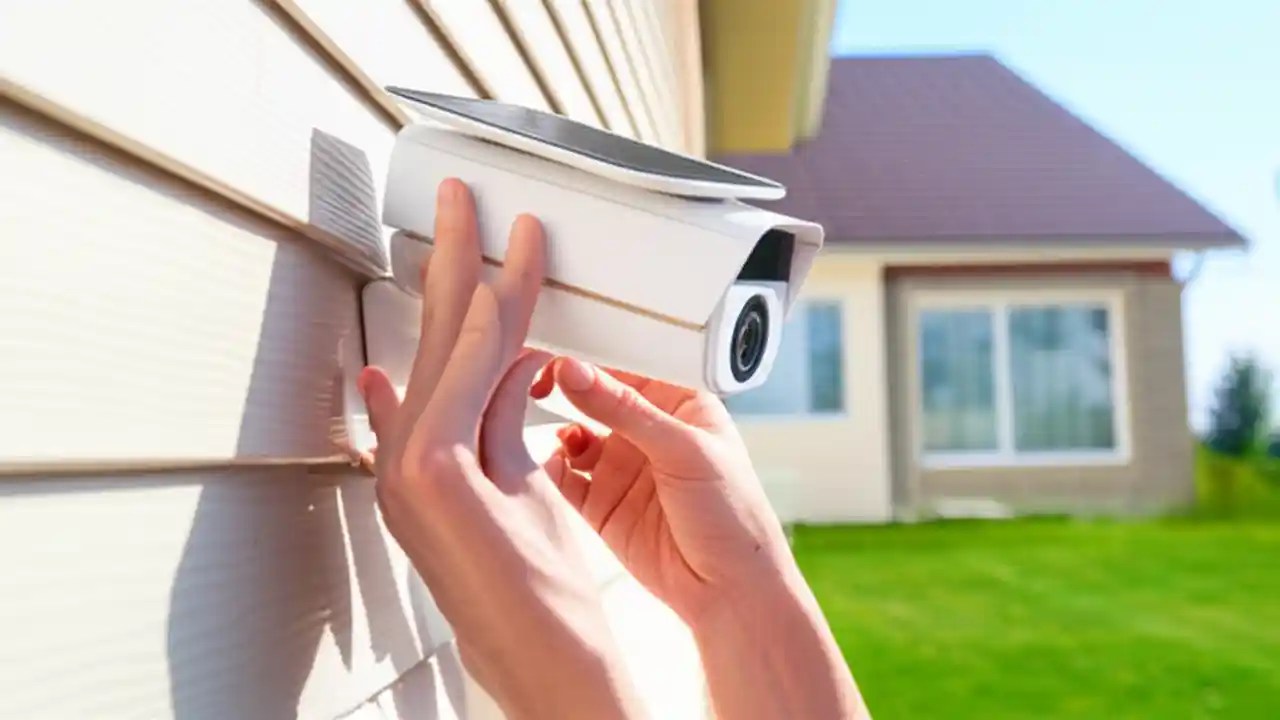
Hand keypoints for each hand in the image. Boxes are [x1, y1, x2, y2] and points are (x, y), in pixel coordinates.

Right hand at [358, 179, 640, 718]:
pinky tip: (506, 282)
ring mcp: (412, 467)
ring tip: (483, 212)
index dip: (457, 293)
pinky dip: (490, 325)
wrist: (544, 660)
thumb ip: (496, 428)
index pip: (443, 358)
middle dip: (451, 259)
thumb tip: (493, 370)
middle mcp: (409, 458)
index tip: (466, 247)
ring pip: (448, 345)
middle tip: (462, 200)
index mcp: (425, 462)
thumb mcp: (514, 492)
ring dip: (471, 270)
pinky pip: (469, 380)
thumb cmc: (537, 591)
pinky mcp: (432, 476)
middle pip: (436, 336)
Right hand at [538, 361, 869, 717]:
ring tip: (534, 418)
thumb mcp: (684, 450)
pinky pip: (564, 477)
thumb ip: (625, 410)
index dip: (592, 352)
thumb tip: (576, 372)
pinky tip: (549, 463)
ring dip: (554, 423)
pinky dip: (549, 467)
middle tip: (534, 378)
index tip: (555, 345)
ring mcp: (622, 466)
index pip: (627, 363)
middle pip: (594, 394)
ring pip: (573, 432)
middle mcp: (647, 430)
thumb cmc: (734, 515)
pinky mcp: (602, 504)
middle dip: (563, 383)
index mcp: (679, 403)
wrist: (729, 592)